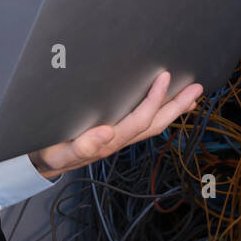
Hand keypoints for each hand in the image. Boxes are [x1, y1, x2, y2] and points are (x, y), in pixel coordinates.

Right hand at [26, 71, 202, 180]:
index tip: (164, 77)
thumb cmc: (52, 153)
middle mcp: (119, 140)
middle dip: (176, 106)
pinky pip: (144, 123)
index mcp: (108, 141)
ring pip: (153, 124)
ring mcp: (120, 137)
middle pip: (155, 123)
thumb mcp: (60, 152)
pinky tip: (167, 103)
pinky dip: (160, 112)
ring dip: (174, 109)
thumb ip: (82, 146)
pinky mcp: (117, 133)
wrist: (44, 163)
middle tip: (196, 87)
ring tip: (191, 95)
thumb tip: (106, 133)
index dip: (154, 100)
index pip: (139, 120)